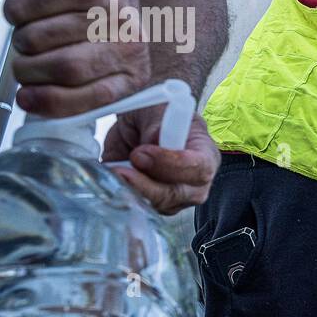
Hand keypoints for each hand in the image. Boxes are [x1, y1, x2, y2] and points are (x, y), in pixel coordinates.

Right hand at [5, 0, 149, 116]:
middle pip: (63, 70)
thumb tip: (43, 109)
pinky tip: (34, 6)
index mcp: (134, 67)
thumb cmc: (99, 10)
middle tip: (24, 65)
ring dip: (21, 39)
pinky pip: (23, 11)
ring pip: (36, 40)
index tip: (28, 99)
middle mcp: (127, 40)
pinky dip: (17, 12)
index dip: (51, 103)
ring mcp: (103, 11)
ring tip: (35, 29)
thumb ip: (85, 85)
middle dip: (29, 72)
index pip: (92, 99)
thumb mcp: (107, 57)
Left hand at [102, 106, 219, 214]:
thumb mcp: (158, 109)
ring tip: (114, 173)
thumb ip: (157, 128)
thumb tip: (149, 149)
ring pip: (158, 205)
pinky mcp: (151, 202)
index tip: (142, 152)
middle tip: (121, 170)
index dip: (172, 164)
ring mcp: (174, 196)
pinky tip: (111, 180)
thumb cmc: (156, 113)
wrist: (137, 124)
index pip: (199, 168)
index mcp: (205, 153)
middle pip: (179, 195)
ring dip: (132, 191)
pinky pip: (139, 206)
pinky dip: (122, 195)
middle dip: (148, 185)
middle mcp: (195, 181)